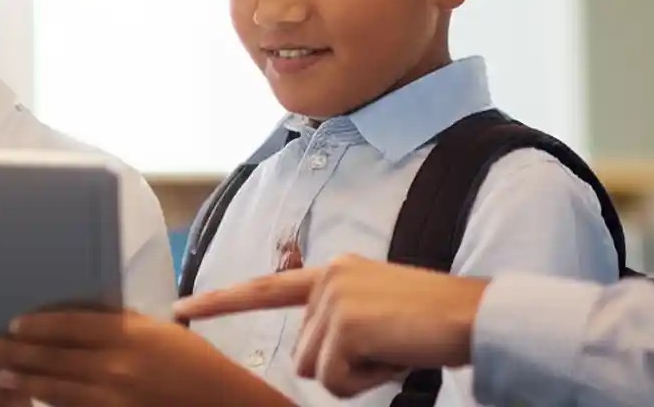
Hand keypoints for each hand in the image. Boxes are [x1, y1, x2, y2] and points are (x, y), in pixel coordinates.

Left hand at [0, 310, 292, 406]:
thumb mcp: (157, 330)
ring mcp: (111, 399)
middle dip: (13, 353)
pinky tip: (32, 396)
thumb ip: (118, 324)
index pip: (68, 326)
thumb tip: (75, 318)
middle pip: (52, 357)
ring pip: (54, 389)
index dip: (36, 325)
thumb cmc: (192, 361)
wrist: (220, 403)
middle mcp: (114, 366)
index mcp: (127, 334)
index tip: (12, 323)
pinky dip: (50, 402)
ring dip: (22, 381)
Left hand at [173, 254, 488, 397]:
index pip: (266, 288)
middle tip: (388, 349)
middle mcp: (328, 278)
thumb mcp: (376, 311)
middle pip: (302, 353)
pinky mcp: (345, 323)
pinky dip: (367, 381)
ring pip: (317, 370)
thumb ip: (339, 321)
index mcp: (333, 272)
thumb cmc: (432, 322)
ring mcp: (334, 299)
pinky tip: (394, 356)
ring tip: (393, 349)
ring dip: (356, 375)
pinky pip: (336, 379)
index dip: (220, 301)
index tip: (180, 310)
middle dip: (343, 367)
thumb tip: (314, 357)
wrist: (473, 315)